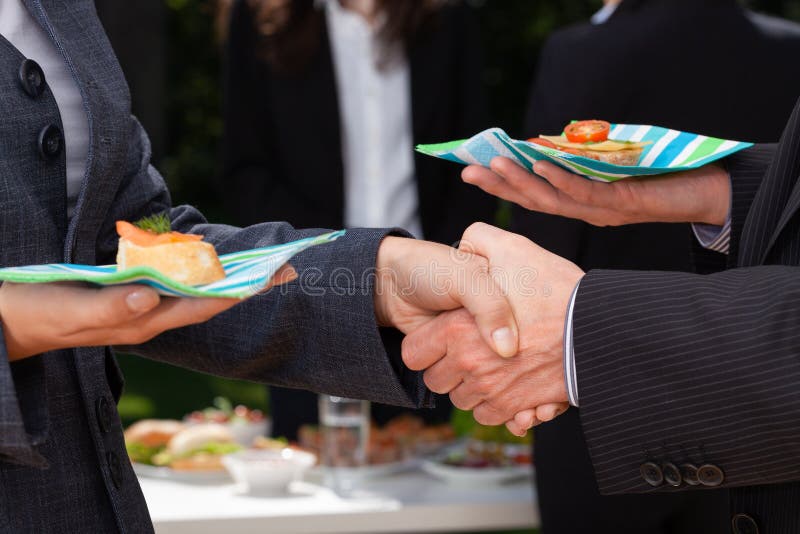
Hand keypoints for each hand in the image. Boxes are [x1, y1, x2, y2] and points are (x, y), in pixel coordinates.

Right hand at [0, 263, 296, 360]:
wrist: (11, 324)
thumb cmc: (39, 316)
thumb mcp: (72, 312)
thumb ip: (111, 309)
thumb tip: (152, 297)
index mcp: (144, 321)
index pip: (206, 304)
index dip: (244, 290)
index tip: (277, 276)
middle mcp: (150, 316)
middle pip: (211, 298)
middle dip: (248, 284)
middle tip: (287, 267)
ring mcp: (140, 307)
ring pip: (195, 291)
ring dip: (228, 277)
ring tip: (260, 266)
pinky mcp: (128, 296)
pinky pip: (174, 283)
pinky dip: (197, 271)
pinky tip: (208, 263)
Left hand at [401, 224, 583, 431]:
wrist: (599, 329)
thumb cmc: (555, 288)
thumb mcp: (513, 249)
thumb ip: (478, 241)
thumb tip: (463, 246)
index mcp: (456, 329)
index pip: (414, 353)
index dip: (426, 345)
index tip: (442, 335)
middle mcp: (469, 364)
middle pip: (436, 380)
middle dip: (448, 368)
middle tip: (470, 348)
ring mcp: (491, 390)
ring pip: (462, 400)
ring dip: (471, 388)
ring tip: (491, 365)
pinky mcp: (514, 408)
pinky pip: (489, 415)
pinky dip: (495, 405)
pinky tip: (507, 384)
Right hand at [462, 158, 730, 226]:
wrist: (706, 193)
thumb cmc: (660, 177)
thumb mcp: (611, 167)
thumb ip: (582, 161)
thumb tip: (548, 144)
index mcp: (580, 204)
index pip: (532, 195)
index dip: (501, 185)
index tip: (472, 170)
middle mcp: (585, 212)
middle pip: (533, 200)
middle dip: (498, 186)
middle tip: (467, 171)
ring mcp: (600, 210)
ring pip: (551, 199)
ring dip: (520, 181)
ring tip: (494, 164)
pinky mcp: (620, 202)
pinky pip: (583, 191)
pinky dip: (559, 177)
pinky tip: (540, 162)